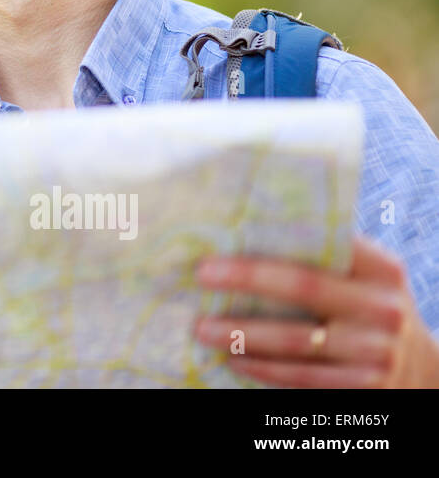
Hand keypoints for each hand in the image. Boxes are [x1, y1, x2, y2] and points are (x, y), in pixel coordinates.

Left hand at [192, 234, 438, 386]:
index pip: (323, 245)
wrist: (424, 369)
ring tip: (203, 328)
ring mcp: (376, 350)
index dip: (272, 242)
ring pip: (297, 341)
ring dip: (243, 335)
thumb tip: (246, 232)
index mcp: (381, 269)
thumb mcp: (367, 280)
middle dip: (247, 280)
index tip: (219, 246)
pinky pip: (304, 378)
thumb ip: (326, 258)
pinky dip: (264, 369)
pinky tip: (234, 360)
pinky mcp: (367, 386)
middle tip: (202, 276)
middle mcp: (383, 307)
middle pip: (304, 287)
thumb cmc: (371, 310)